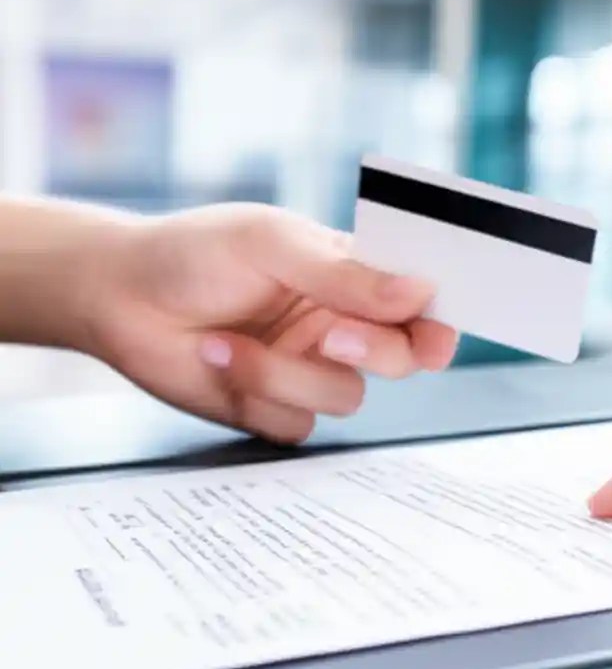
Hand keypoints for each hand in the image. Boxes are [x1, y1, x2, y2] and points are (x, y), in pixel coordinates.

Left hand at [83, 203, 458, 442]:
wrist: (115, 297)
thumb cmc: (193, 253)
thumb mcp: (271, 243)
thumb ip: (346, 273)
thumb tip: (417, 291)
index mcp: (353, 277)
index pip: (421, 304)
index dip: (439, 322)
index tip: (435, 336)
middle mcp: (340, 324)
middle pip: (402, 357)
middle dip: (374, 351)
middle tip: (331, 336)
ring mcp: (309, 369)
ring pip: (346, 396)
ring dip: (284, 374)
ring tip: (226, 341)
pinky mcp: (274, 408)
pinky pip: (298, 425)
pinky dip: (257, 396)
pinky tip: (217, 361)